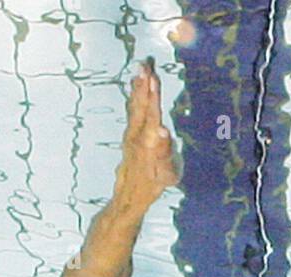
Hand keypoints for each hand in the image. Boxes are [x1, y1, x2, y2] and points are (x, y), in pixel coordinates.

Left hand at [114, 60, 181, 216]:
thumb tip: (162, 130)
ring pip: (134, 107)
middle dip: (143, 85)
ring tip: (140, 69)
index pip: (152, 114)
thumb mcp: (162, 175)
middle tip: (145, 64)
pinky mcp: (128, 138)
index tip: (153, 77)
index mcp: (146, 142)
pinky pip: (132, 113)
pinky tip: (134, 90)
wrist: (128, 199)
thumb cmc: (150, 188)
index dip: (153, 95)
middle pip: (140, 106)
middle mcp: (135, 136)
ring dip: (137, 88)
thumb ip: (163, 152)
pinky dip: (134, 98)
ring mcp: (130, 136)